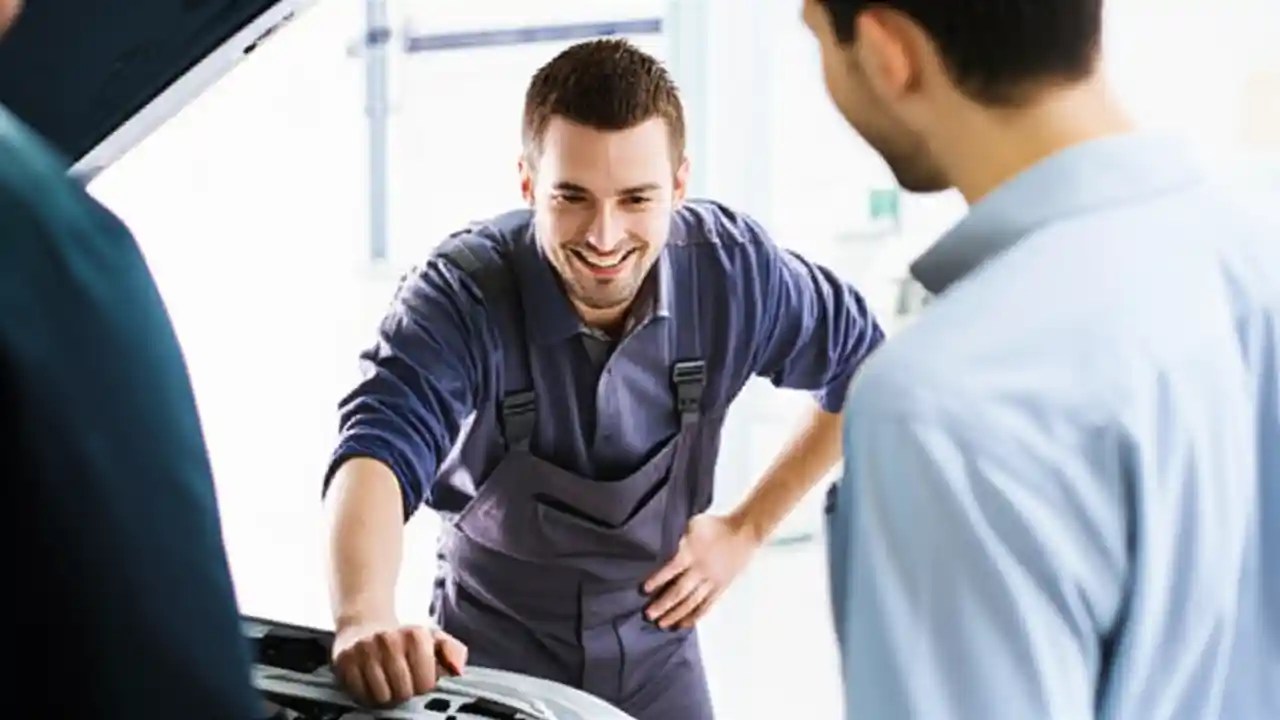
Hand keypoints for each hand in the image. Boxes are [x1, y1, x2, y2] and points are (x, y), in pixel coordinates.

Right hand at [331, 617, 467, 707]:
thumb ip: (454, 651)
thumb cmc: (405, 640)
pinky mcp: (344, 660)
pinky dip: (366, 695)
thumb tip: (458, 670)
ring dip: (385, 696)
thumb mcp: (433, 640)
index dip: (423, 687)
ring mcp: (364, 649)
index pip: (426, 684)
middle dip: (405, 693)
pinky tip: (370, 682)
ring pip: (381, 696)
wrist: (363, 625)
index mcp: (416, 635)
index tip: (419, 678)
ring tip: (386, 683)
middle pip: (404, 692)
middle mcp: (389, 639)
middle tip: (401, 683)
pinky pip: (359, 694)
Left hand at [642, 513, 760, 629]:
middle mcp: (701, 570)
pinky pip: (707, 605)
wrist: (743, 532)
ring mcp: (712, 581)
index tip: (644, 590)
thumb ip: (679, 538)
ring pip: (692, 602)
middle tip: (649, 615)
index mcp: (692, 552)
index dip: (657, 580)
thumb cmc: (716, 526)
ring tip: (663, 624)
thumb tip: (663, 548)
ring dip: (676, 614)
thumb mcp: (693, 525)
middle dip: (663, 604)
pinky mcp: (721, 587)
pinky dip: (695, 616)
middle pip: (680, 591)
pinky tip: (684, 624)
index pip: (671, 569)